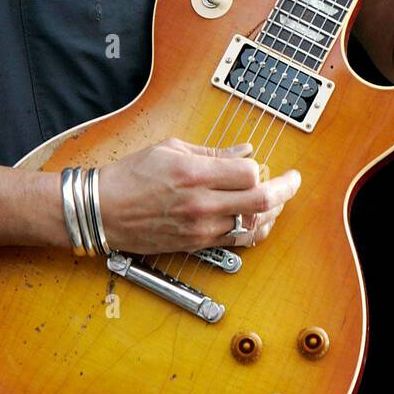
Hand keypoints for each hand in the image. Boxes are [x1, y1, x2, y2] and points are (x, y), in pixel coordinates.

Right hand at [96, 137, 299, 254]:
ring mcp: (199, 228)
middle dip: (284, 191)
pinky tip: (257, 219)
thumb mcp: (170, 149)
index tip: (267, 165)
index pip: (249, 174)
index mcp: (193, 173)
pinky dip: (253, 230)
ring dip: (271, 212)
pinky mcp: (195, 244)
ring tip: (276, 200)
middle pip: (260, 202)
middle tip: (292, 182)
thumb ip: (212, 152)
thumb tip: (244, 151)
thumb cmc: (131, 176)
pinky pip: (236, 241)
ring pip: (253, 226)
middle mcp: (200, 203)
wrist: (101, 210)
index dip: (263, 169)